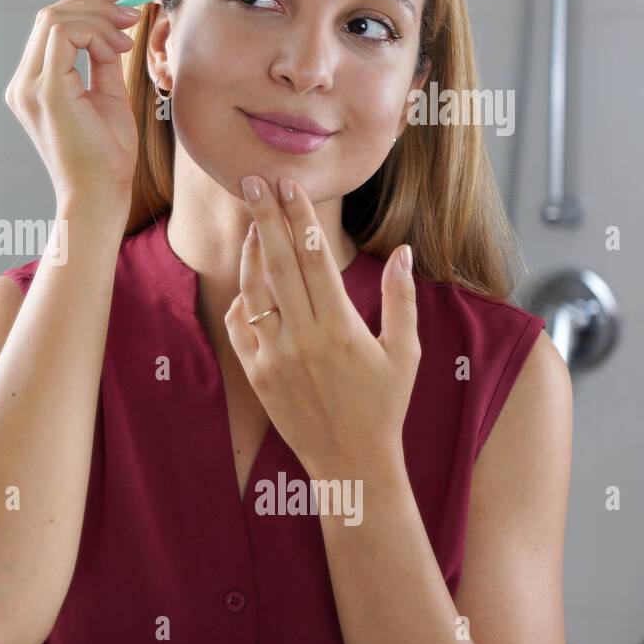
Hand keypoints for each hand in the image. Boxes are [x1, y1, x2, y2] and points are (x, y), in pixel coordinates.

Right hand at [4, 0, 140, 213]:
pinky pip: (65, 35)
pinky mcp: (46, 91)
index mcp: (32, 86)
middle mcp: (23, 85)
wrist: (100, 194)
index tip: (120, 8)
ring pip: (55, 19)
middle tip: (130, 14)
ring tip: (126, 40)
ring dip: (98, 20)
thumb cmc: (105, 156)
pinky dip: (96, 34)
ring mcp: (30, 88)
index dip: (84, 7)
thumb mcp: (106, 96)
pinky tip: (118, 51)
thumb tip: (111, 29)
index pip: (48, 27)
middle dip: (93, 5)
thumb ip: (101, 62)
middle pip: (48, 16)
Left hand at [224, 175, 419, 477]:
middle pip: (277, 262)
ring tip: (252, 224)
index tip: (289, 184)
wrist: (351, 463)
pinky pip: (239, 326)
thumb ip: (401, 299)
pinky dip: (241, 302)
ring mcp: (274, 356)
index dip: (299, 216)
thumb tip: (403, 251)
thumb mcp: (405, 352)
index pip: (313, 256)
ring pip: (253, 290)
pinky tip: (249, 285)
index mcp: (340, 326)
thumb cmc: (384, 405)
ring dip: (251, 253)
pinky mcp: (256, 374)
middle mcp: (302, 336)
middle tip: (251, 180)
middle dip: (264, 216)